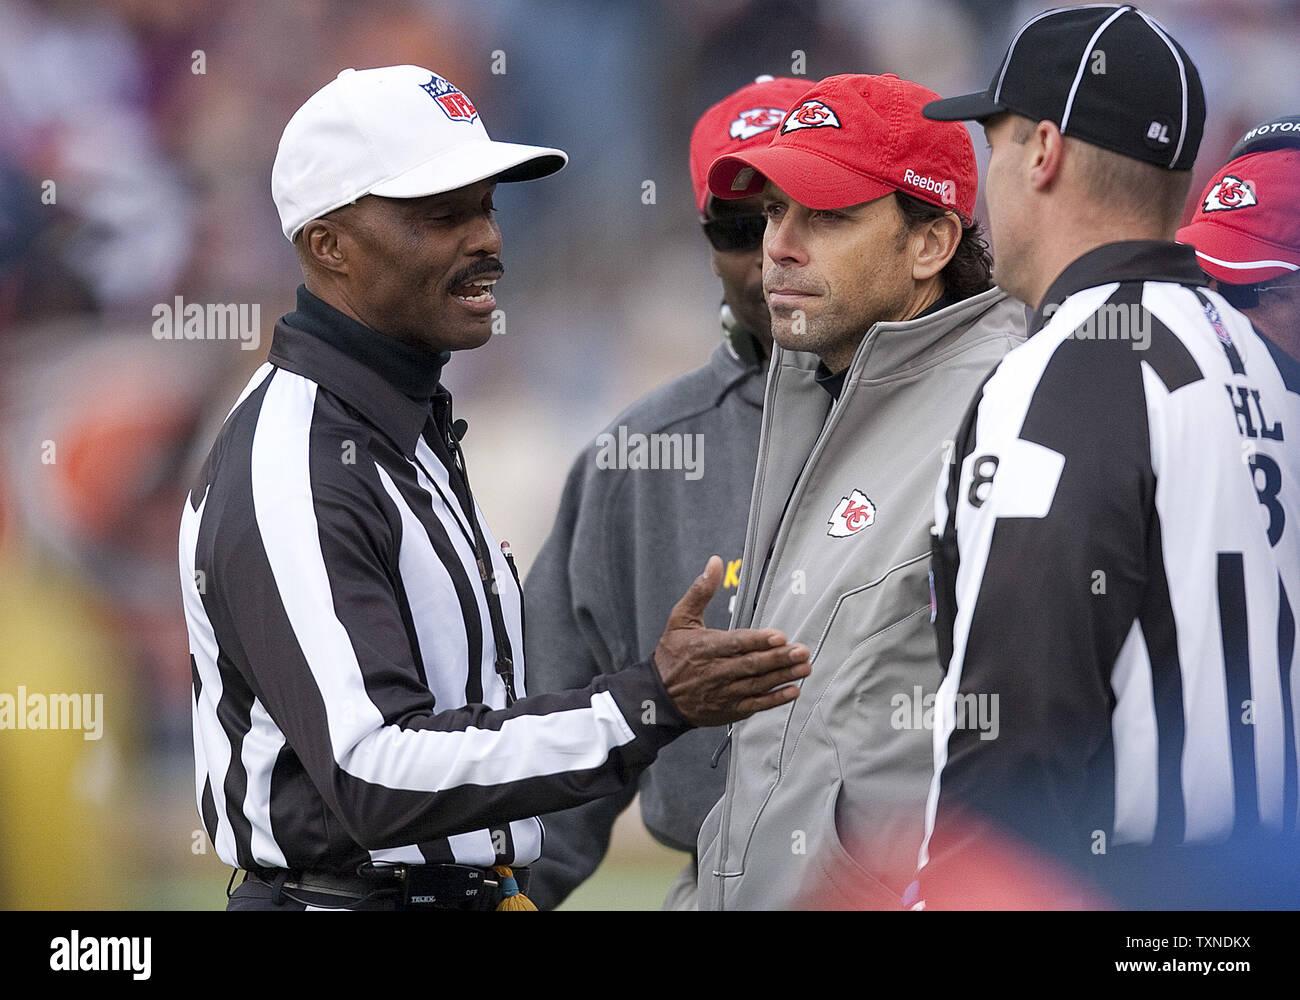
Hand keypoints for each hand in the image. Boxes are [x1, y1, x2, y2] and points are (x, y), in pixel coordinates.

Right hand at [653, 556, 810, 726]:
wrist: (658, 698)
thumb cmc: (671, 656)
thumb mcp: (680, 619)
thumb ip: (700, 591)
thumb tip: (715, 563)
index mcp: (706, 647)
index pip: (736, 643)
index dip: (758, 640)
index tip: (779, 636)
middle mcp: (717, 671)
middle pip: (752, 664)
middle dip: (778, 658)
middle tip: (801, 651)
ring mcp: (725, 692)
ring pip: (758, 684)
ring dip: (783, 676)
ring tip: (804, 667)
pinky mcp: (730, 709)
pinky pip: (756, 705)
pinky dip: (775, 699)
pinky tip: (793, 691)